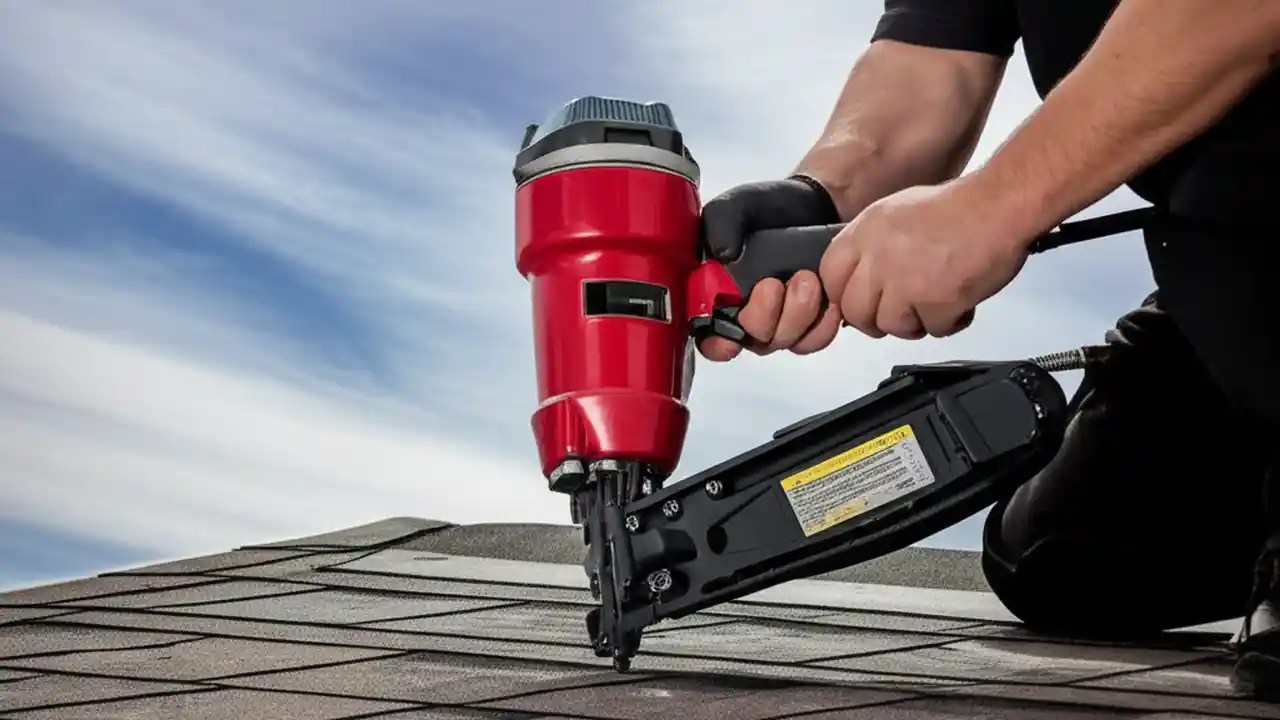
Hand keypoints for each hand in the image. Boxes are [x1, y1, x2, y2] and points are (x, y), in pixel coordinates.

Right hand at [698, 176, 845, 361]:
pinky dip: (822, 322)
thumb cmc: (769, 207)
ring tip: (805, 278)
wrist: (814, 203)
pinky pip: (816, 337)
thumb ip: (719, 224)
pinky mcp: (813, 319)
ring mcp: (783, 320)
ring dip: (797, 315)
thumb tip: (721, 254)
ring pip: (786, 341)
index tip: (728, 336)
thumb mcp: (735, 206)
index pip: (710, 337)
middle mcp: (749, 314)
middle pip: (752, 342)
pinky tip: (825, 296)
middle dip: (764, 317)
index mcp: (719, 295)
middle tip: (773, 284)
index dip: (717, 344)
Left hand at [819, 181, 1031, 338]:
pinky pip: (931, 329)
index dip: (843, 294)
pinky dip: (948, 322)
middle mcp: (879, 258)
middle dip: (875, 319)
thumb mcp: (896, 213)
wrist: (1000, 205)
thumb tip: (858, 278)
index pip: (829, 276)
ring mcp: (905, 283)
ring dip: (914, 323)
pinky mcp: (935, 303)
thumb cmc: (958, 208)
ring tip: (934, 304)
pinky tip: (958, 302)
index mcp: (866, 232)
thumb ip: (871, 245)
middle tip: (898, 311)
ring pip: (890, 326)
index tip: (859, 299)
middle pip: (854, 311)